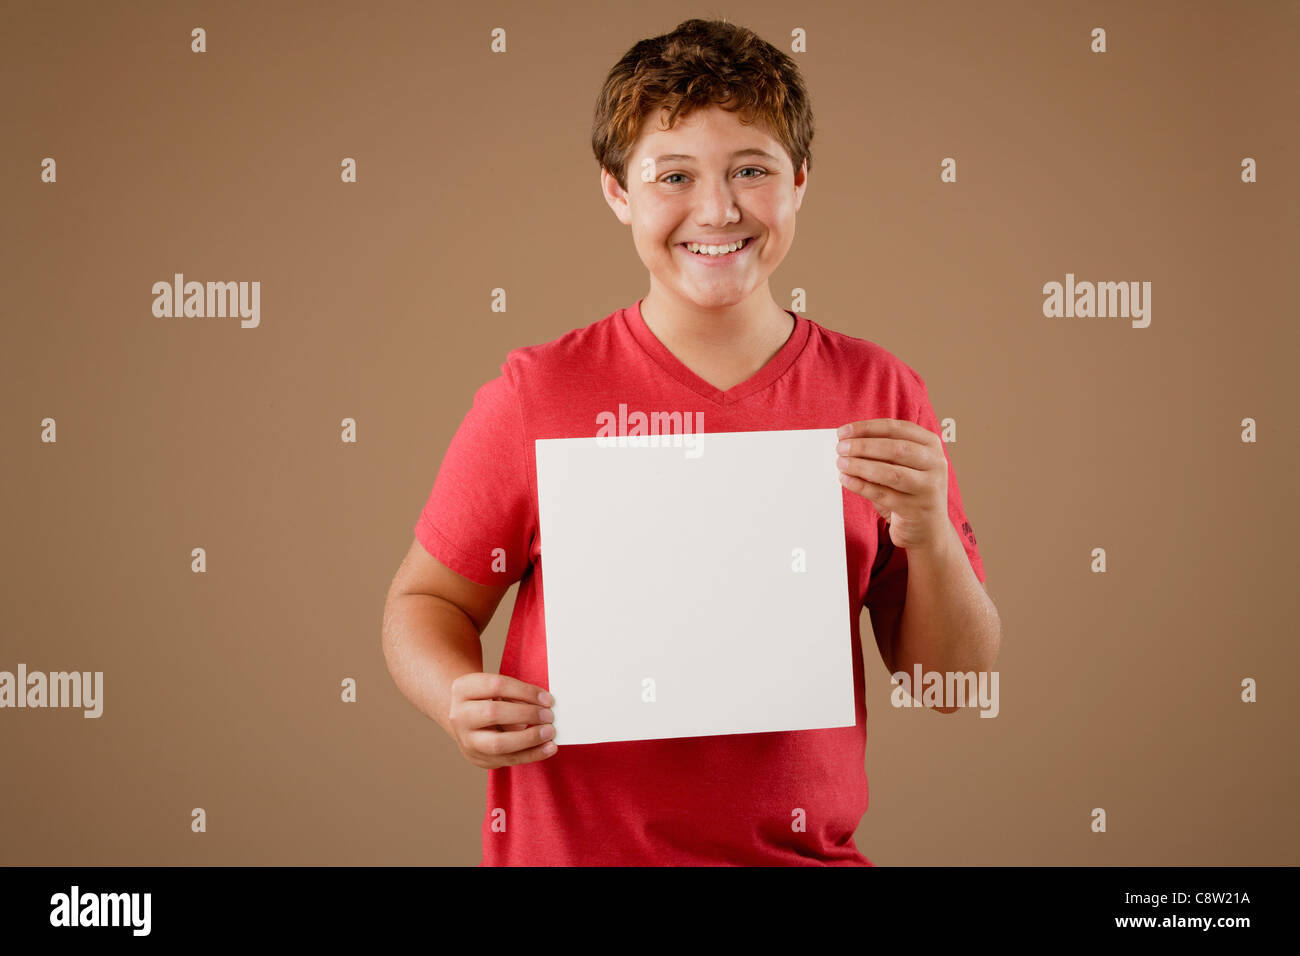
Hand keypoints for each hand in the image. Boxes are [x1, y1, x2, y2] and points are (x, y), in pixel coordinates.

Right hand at [447, 673, 556, 768]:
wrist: (467, 722)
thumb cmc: (488, 700)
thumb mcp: (494, 688)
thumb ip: (516, 693)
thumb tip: (547, 703)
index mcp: (462, 689)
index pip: (496, 685)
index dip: (525, 691)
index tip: (547, 698)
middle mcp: (460, 715)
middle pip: (493, 713)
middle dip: (527, 714)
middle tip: (549, 715)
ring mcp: (467, 740)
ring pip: (498, 743)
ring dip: (529, 738)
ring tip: (549, 732)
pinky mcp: (480, 759)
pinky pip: (509, 759)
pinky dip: (533, 754)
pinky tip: (549, 748)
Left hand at [835, 419, 950, 552]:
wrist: (928, 528)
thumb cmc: (908, 489)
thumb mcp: (902, 464)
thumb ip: (882, 450)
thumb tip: (847, 440)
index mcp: (931, 445)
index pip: (896, 428)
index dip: (867, 428)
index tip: (843, 431)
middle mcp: (935, 464)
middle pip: (895, 448)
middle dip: (863, 446)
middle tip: (840, 447)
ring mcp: (928, 488)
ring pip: (890, 473)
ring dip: (861, 466)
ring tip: (841, 463)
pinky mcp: (916, 509)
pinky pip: (883, 495)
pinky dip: (861, 486)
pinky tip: (846, 480)